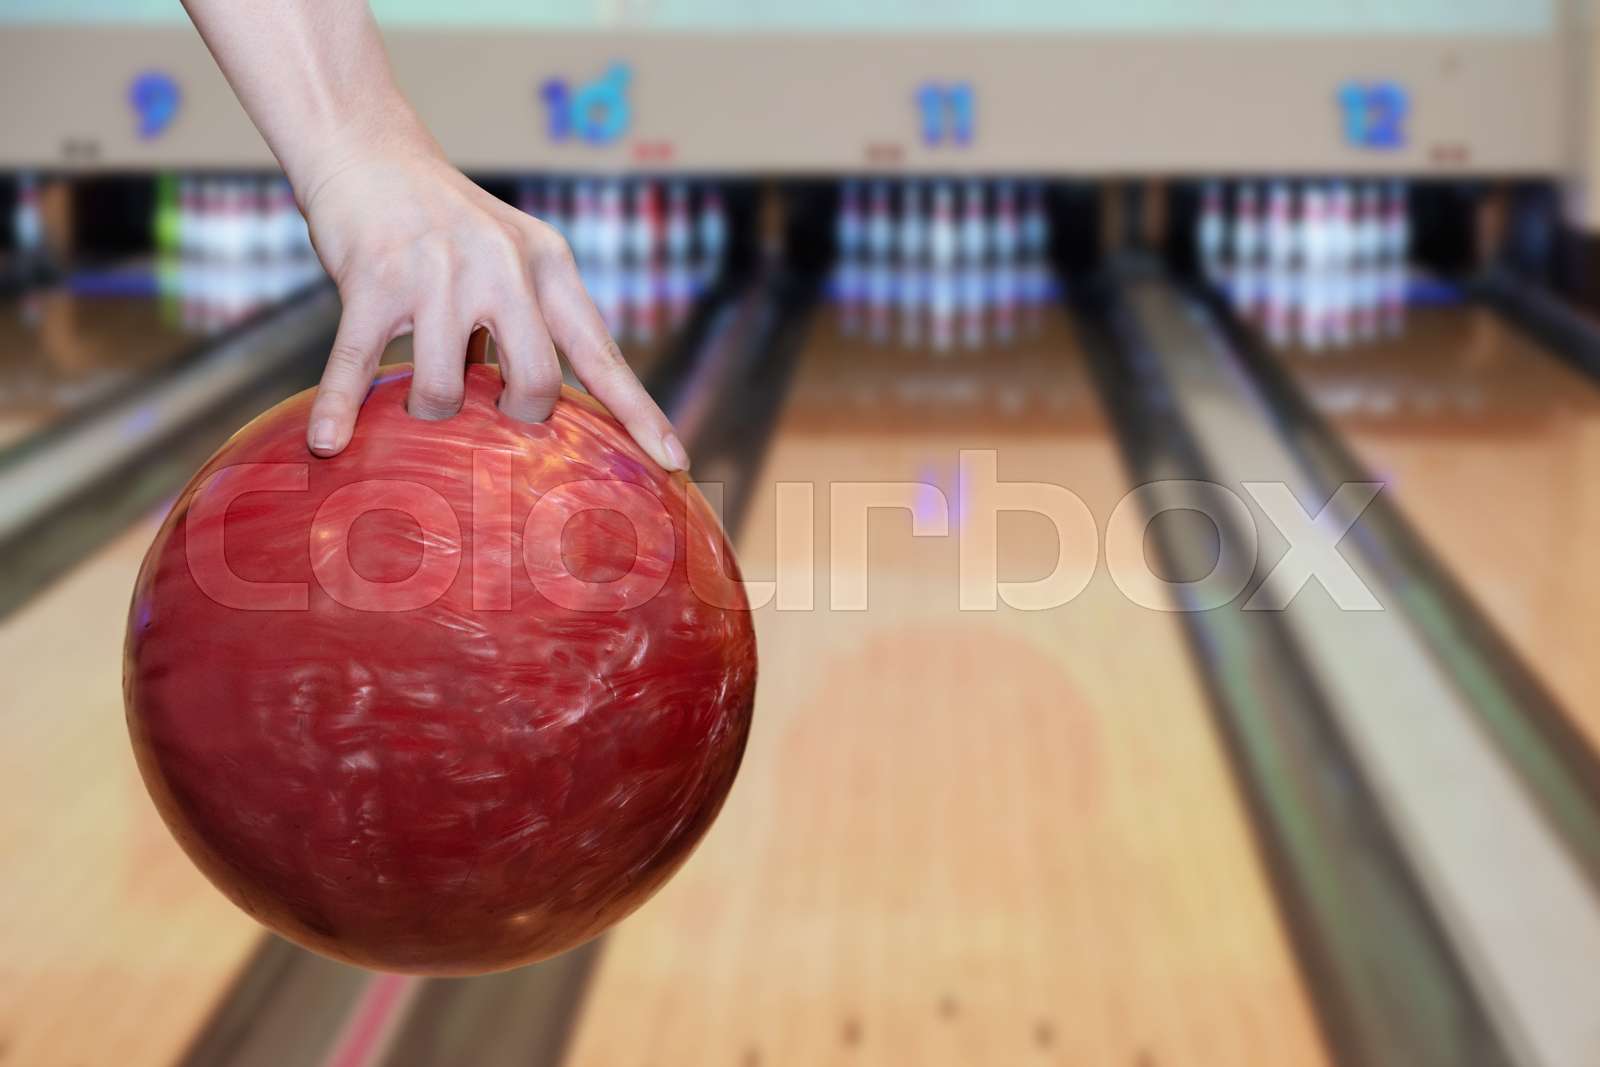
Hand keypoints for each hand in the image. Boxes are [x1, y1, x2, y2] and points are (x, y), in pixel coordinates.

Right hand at [298, 139, 687, 470]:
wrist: (369, 151)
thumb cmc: (447, 224)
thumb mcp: (511, 259)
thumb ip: (532, 326)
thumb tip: (536, 416)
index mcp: (549, 266)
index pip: (602, 354)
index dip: (639, 414)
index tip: (675, 462)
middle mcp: (502, 268)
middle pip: (535, 386)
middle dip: (514, 417)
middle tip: (489, 411)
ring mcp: (437, 274)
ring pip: (445, 390)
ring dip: (429, 408)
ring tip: (416, 393)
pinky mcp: (372, 281)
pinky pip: (357, 365)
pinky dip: (342, 408)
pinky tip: (328, 443)